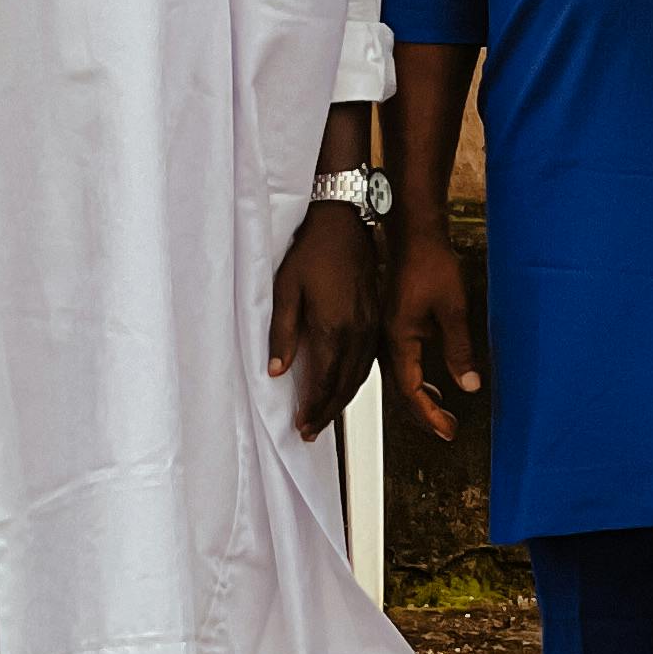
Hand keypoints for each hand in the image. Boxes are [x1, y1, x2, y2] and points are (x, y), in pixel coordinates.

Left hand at [269, 202, 378, 440]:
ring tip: (326, 415)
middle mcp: (357, 331)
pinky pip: (369, 359)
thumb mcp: (286, 289)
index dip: (314, 407)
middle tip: (311, 430)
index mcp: (334, 326)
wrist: (343, 222)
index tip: (302, 426)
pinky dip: (358, 379)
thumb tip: (276, 370)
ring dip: (344, 399)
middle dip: (328, 411)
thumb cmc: (311, 252)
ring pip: (361, 375)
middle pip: (346, 385)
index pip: (325, 380)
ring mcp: (370, 324)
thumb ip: (283, 333)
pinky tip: (347, 385)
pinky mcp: (376, 316)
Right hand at [386, 224, 482, 446]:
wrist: (414, 233)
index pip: (411, 390)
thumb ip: (460, 349)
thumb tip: (469, 385)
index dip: (429, 415)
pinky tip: (431, 382)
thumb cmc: (431, 263)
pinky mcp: (394, 324)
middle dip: (424, 414)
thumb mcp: (454, 308)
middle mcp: (387, 340)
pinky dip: (415, 379)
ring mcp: (388, 332)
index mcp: (398, 338)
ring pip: (399, 377)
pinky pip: (401, 362)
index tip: (447, 430)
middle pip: (400, 390)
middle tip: (446, 429)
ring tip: (440, 412)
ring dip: (419, 398)